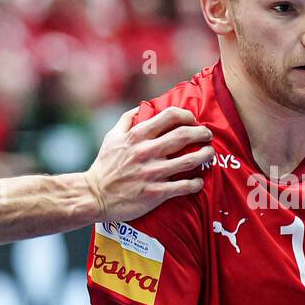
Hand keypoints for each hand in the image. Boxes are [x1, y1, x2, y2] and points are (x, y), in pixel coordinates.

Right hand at [82, 106, 213, 221]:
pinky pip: (184, 186)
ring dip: (205, 155)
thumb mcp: (111, 138)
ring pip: (189, 160)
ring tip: (210, 153)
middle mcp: (146, 152)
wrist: (95, 196)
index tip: (193, 120)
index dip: (187, 115)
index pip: (170, 117)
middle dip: (201, 133)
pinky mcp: (156, 193)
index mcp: (137, 136)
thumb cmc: (104, 166)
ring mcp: (152, 173)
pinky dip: (196, 183)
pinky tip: (199, 181)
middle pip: (184, 135)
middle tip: (208, 136)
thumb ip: (126, 120)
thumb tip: (141, 108)